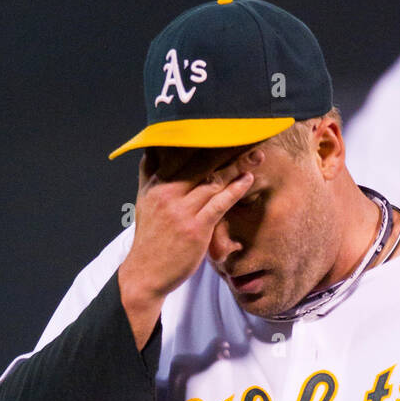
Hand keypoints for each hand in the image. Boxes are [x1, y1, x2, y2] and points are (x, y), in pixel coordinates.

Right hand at [116, 147, 261, 346]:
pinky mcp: (195, 229)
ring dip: (237, 166)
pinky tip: (248, 180)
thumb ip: (149, 174)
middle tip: (249, 133)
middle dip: (227, 146)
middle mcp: (167, 192)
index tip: (225, 126)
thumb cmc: (150, 239)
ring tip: (256, 154)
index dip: (205, 137)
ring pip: (213, 180)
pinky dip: (235, 190)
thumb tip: (151, 148)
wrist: (145, 274)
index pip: (182, 151)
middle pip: (201, 161)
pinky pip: (219, 204)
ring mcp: (181, 211)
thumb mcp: (143, 201)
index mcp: (156, 182)